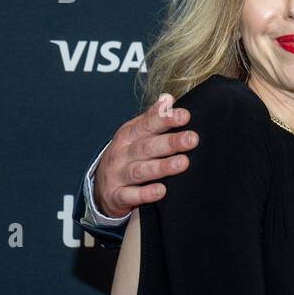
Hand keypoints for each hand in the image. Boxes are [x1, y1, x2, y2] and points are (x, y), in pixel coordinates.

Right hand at [95, 94, 198, 216]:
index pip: (147, 125)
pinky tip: (162, 191)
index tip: (185, 116)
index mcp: (128, 135)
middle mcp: (121, 154)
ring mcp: (117, 175)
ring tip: (183, 163)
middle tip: (192, 139)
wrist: (101, 188)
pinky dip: (146, 194)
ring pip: (140, 170)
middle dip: (170, 143)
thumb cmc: (127, 155)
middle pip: (146, 147)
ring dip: (162, 167)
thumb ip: (152, 118)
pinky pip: (131, 195)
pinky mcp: (116, 196)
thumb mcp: (135, 135)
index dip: (165, 119)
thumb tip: (168, 98)